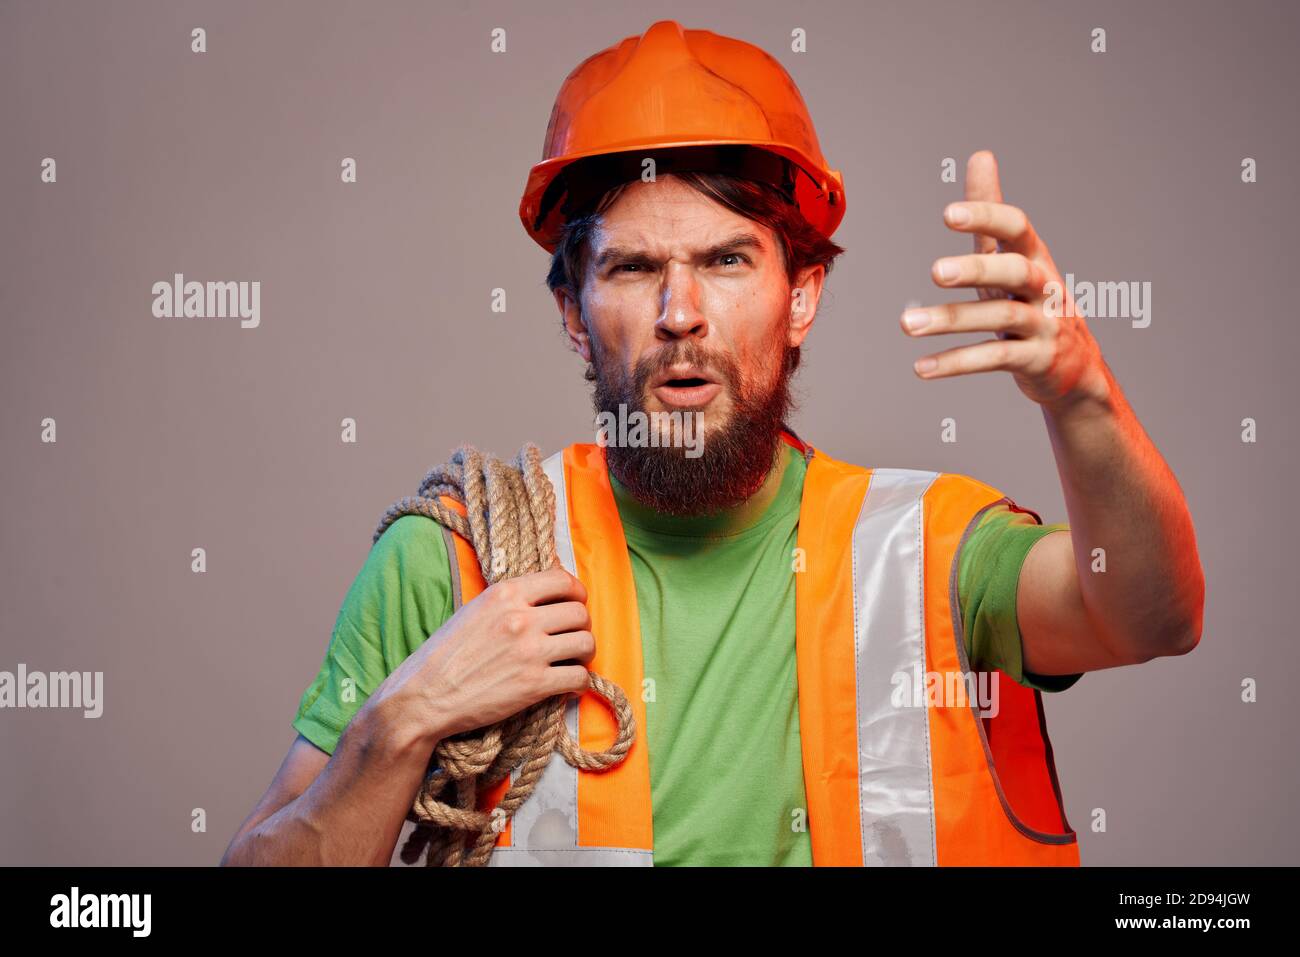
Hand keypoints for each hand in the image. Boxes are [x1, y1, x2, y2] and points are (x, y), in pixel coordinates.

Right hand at [363, 566, 594, 745]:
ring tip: (571, 660)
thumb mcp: (474, 610)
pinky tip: (566, 684)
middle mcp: (522, 618)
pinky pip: (579, 677)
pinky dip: (578, 682)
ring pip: (586, 643)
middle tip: (571, 637)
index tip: (574, 604)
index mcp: (505, 594)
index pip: (563, 579)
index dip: (575, 593)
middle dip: (581, 626)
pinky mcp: (535, 685)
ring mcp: (530, 651)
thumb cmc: (444, 655)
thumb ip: (510, 601)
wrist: (424, 697)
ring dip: (583, 653)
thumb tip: (544, 598)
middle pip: (580, 613)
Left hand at [900, 150, 1110, 409]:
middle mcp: (1044, 286)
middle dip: (977, 269)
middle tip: (935, 271)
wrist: (1074, 367)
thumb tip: (980, 155)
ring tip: (907, 323)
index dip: (985, 218)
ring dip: (951, 320)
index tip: (947, 214)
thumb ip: (991, 212)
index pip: (1017, 227)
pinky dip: (958, 362)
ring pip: (1001, 318)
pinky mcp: (1036, 360)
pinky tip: (922, 367)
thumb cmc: (1033, 301)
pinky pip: (996, 358)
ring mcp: (1044, 324)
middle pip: (1016, 272)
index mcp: (1035, 255)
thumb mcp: (1012, 255)